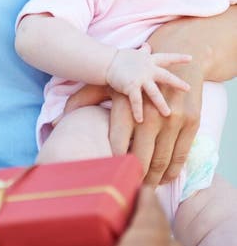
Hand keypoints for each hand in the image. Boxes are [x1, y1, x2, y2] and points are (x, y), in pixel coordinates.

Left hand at [63, 57, 203, 185]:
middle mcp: (150, 114)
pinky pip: (181, 152)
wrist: (166, 55)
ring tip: (147, 187)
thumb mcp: (102, 85)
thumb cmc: (127, 75)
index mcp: (126, 107)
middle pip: (141, 158)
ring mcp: (172, 118)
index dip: (114, 163)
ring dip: (155, 177)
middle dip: (135, 177)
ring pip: (163, 159)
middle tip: (129, 190)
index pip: (118, 146)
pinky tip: (166, 177)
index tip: (111, 175)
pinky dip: (174, 168)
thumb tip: (55, 122)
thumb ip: (80, 102)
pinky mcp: (190, 120)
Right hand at [105, 44, 190, 122]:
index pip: (166, 58)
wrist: (106, 63)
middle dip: (177, 83)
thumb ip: (143, 51)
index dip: (179, 58)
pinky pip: (136, 101)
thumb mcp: (134, 53)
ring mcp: (139, 78)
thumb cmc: (120, 59)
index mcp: (149, 61)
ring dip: (161, 103)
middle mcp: (147, 69)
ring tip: (168, 113)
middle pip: (165, 76)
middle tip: (188, 88)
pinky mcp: (130, 86)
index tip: (191, 59)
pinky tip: (141, 120)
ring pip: (153, 92)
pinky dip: (138, 110)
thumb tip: (147, 45)